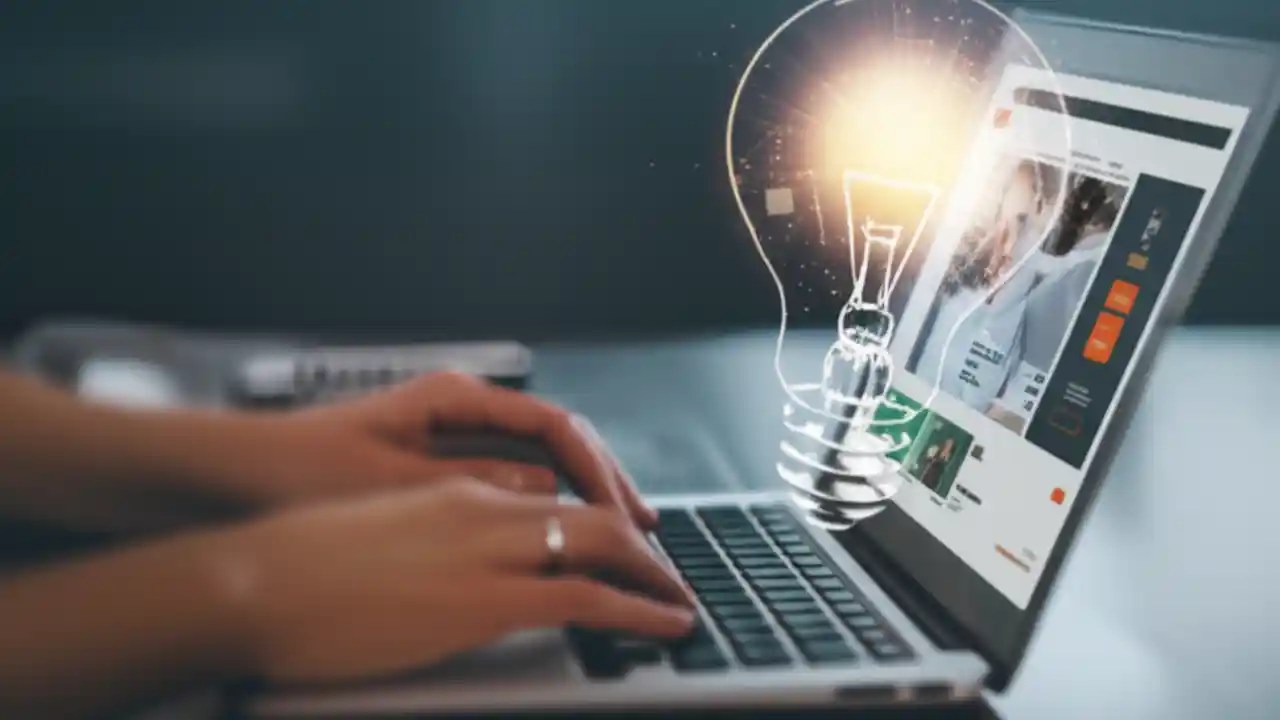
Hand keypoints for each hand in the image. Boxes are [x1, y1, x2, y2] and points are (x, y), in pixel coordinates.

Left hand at [213, 372, 655, 527]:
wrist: (234, 475)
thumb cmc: (300, 470)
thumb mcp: (396, 486)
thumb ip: (476, 490)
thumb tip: (548, 498)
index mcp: (454, 398)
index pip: (554, 427)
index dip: (600, 470)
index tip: (626, 511)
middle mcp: (459, 409)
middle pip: (557, 440)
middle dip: (605, 481)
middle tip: (644, 528)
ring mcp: (450, 435)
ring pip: (539, 461)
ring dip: (581, 496)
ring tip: (619, 536)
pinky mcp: (437, 465)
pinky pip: (510, 480)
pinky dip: (542, 507)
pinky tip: (558, 536)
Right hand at [218, 479, 694, 681]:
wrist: (250, 582)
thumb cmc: (295, 565)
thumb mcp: (375, 534)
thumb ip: (428, 537)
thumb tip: (455, 562)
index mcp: (452, 490)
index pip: (550, 493)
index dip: (597, 517)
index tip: (620, 545)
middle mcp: (481, 506)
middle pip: (591, 509)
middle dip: (640, 541)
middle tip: (665, 571)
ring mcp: (487, 549)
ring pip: (602, 543)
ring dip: (651, 572)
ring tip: (678, 598)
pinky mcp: (486, 600)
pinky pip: (588, 597)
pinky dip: (639, 608)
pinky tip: (663, 622)